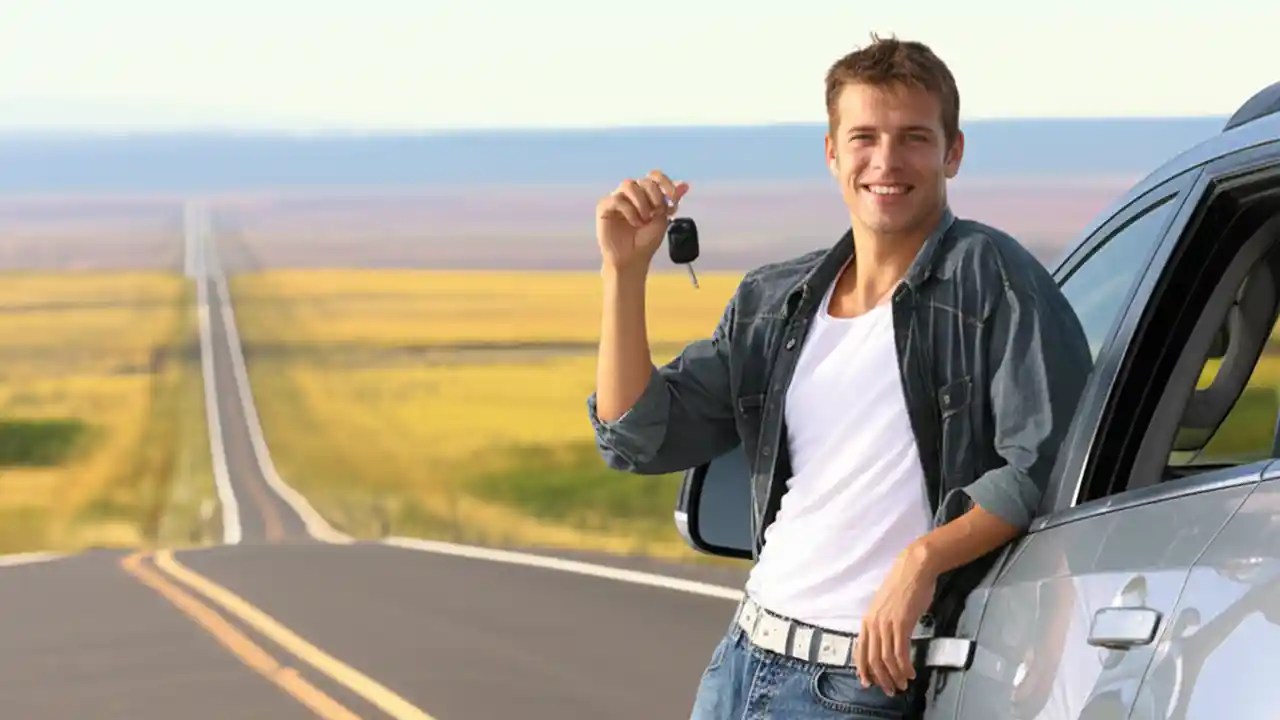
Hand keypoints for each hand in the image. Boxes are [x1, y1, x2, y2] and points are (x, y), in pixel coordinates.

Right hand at [596, 169, 688, 273]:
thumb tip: (685, 184)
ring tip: (644, 218)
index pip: (654, 176)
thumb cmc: (646, 241)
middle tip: (656, 213)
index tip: (673, 197)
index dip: (664, 182)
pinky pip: (617, 199)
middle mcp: (631, 194)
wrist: (632, 259)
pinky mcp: (605, 207)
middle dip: (654, 196)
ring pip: (629, 184)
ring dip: (641, 201)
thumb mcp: (663, 219)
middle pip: (644, 181)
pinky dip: (629, 210)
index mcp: (646, 194)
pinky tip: (634, 222)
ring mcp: (617, 199)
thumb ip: (671, 201)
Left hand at [855, 544, 936, 695]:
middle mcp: (873, 623)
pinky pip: (900, 652)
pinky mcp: (901, 624)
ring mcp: (886, 624)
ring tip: (903, 684)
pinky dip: (904, 666)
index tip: (869, 682)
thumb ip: (883, 621)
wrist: (914, 568)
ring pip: (886, 659)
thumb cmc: (903, 585)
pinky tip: (910, 672)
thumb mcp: (886, 606)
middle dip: (881, 678)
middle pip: (872, 659)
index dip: (864, 669)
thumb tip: (887, 638)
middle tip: (891, 690)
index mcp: (867, 619)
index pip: (860, 650)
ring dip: (895, 675)